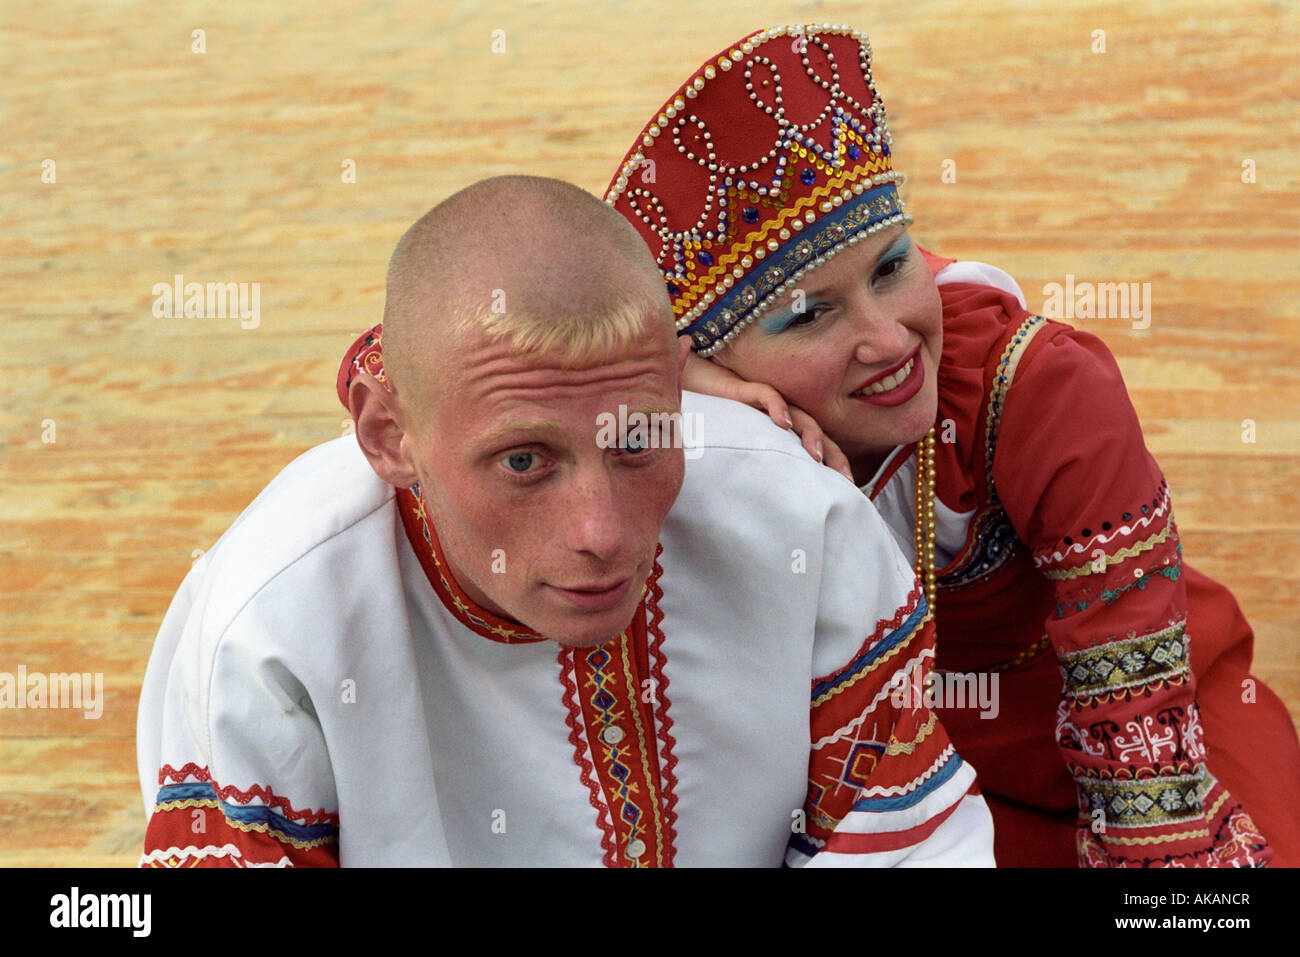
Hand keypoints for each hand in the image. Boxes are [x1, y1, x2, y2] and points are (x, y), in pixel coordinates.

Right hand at [682, 353, 854, 482]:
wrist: (692, 388)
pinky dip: (778, 408)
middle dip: (833, 456)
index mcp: (784, 433)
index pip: (817, 448)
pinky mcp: (747, 390)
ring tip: (816, 457)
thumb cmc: (717, 424)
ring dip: (811, 436)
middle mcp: (782, 418)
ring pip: (799, 416)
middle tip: (844, 480)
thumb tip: (770, 508)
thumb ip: (759, 469)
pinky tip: (784, 423)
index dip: (835, 466)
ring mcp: (768, 404)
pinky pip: (768, 396)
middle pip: (818, 434)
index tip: (848, 491)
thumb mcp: (741, 451)